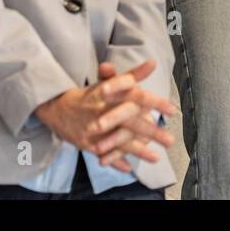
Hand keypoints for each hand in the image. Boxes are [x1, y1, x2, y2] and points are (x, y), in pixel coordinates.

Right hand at [34, 60, 176, 171]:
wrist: (56, 106)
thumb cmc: (91, 94)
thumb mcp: (111, 82)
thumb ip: (133, 75)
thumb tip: (153, 63)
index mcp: (111, 93)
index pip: (135, 96)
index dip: (154, 102)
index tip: (173, 111)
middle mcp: (103, 110)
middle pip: (130, 121)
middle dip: (151, 131)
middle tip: (171, 140)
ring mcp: (94, 128)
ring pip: (118, 140)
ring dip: (138, 150)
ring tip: (156, 157)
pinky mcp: (86, 142)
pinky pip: (103, 153)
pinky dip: (114, 161)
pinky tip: (128, 167)